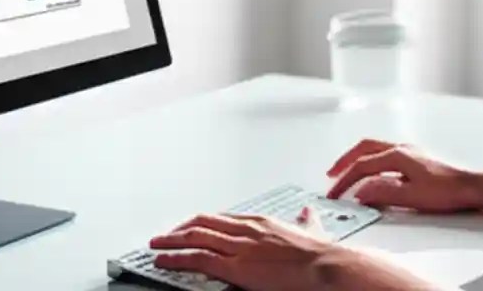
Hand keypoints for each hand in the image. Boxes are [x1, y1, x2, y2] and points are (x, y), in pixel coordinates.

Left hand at [150, 208, 420, 290]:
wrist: (327, 268)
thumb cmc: (323, 256)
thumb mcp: (314, 232)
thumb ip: (306, 222)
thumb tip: (307, 214)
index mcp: (263, 222)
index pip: (224, 218)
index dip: (204, 222)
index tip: (192, 225)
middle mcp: (247, 229)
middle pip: (203, 222)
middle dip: (181, 228)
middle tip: (165, 234)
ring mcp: (239, 247)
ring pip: (195, 237)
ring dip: (171, 241)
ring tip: (155, 245)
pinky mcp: (235, 266)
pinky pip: (197, 259)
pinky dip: (176, 258)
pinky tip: (163, 261)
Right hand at [326, 139, 482, 212]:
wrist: (473, 187)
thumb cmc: (448, 191)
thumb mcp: (412, 196)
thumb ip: (383, 192)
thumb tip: (360, 191)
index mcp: (398, 155)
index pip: (362, 166)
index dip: (345, 181)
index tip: (334, 195)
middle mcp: (402, 148)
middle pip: (364, 149)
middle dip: (345, 162)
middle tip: (332, 175)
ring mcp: (410, 151)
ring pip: (374, 148)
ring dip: (357, 158)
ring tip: (347, 171)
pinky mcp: (416, 158)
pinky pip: (385, 152)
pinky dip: (371, 159)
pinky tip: (373, 171)